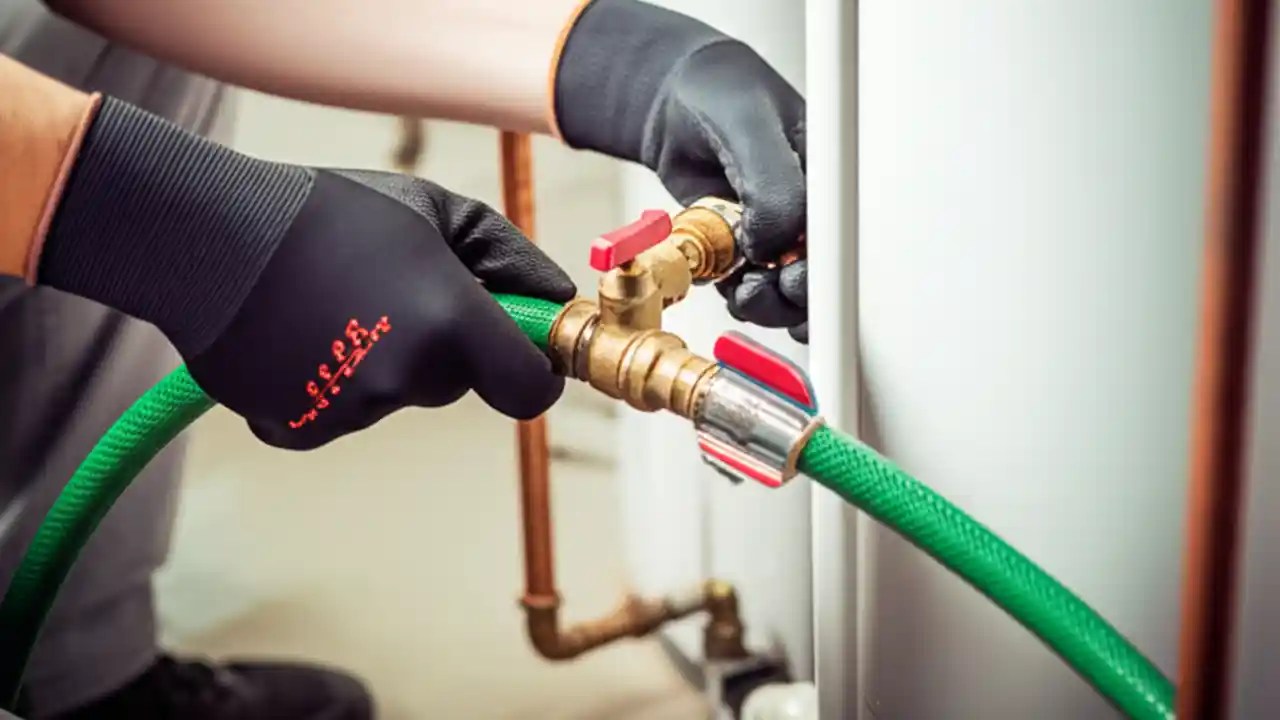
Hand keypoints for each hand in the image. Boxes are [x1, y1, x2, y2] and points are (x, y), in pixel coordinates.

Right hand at [38, 99, 575, 448]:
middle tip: (392, 292)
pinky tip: (302, 337)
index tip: (523, 355)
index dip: (533, 373)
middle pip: (457, 385)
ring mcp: (354, 410)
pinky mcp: (305, 430)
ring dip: (383, 361)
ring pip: (398, 396)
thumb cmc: (332, 213)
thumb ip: (510, 259)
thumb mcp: (436, 211)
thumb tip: (557, 302)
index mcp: (453, 323)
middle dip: (443, 347)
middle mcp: (409, 376)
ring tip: (334, 303)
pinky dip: (332, 385)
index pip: (530, 390)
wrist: (212, 235)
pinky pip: (344, 415)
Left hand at [552, 0, 807, 341]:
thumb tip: (773, 245)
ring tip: (739, 287)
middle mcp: (817, 211)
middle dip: (794, 296)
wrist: (675, 106)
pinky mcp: (754, 249)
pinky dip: (742, 296)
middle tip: (759, 287)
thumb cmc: (720, 97)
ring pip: (793, 294)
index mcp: (835, 179)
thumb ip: (771, 184)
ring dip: (767, 303)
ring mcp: (786, 233)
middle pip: (828, 277)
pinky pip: (759, 290)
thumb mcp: (748, 127)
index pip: (850, 240)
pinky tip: (725, 278)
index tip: (793, 278)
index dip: (827, 272)